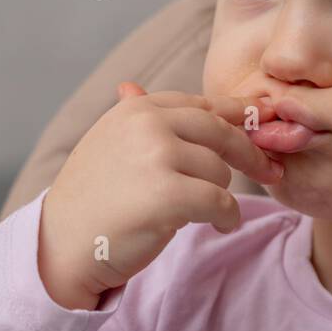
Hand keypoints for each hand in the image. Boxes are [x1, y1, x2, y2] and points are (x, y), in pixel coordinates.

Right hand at [36, 81, 283, 309]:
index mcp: (138, 109)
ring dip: (222, 194)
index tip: (268, 122)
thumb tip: (132, 86)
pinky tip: (221, 225)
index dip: (241, 115)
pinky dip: (227, 217)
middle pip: (222, 132)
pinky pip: (221, 201)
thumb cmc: (92, 198)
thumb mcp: (108, 144)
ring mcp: (157, 156)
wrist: (60, 245)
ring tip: (209, 211)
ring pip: (219, 171)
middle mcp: (148, 124)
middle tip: (271, 169)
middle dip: (251, 152)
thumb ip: (136, 119)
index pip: (204, 105)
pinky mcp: (167, 194)